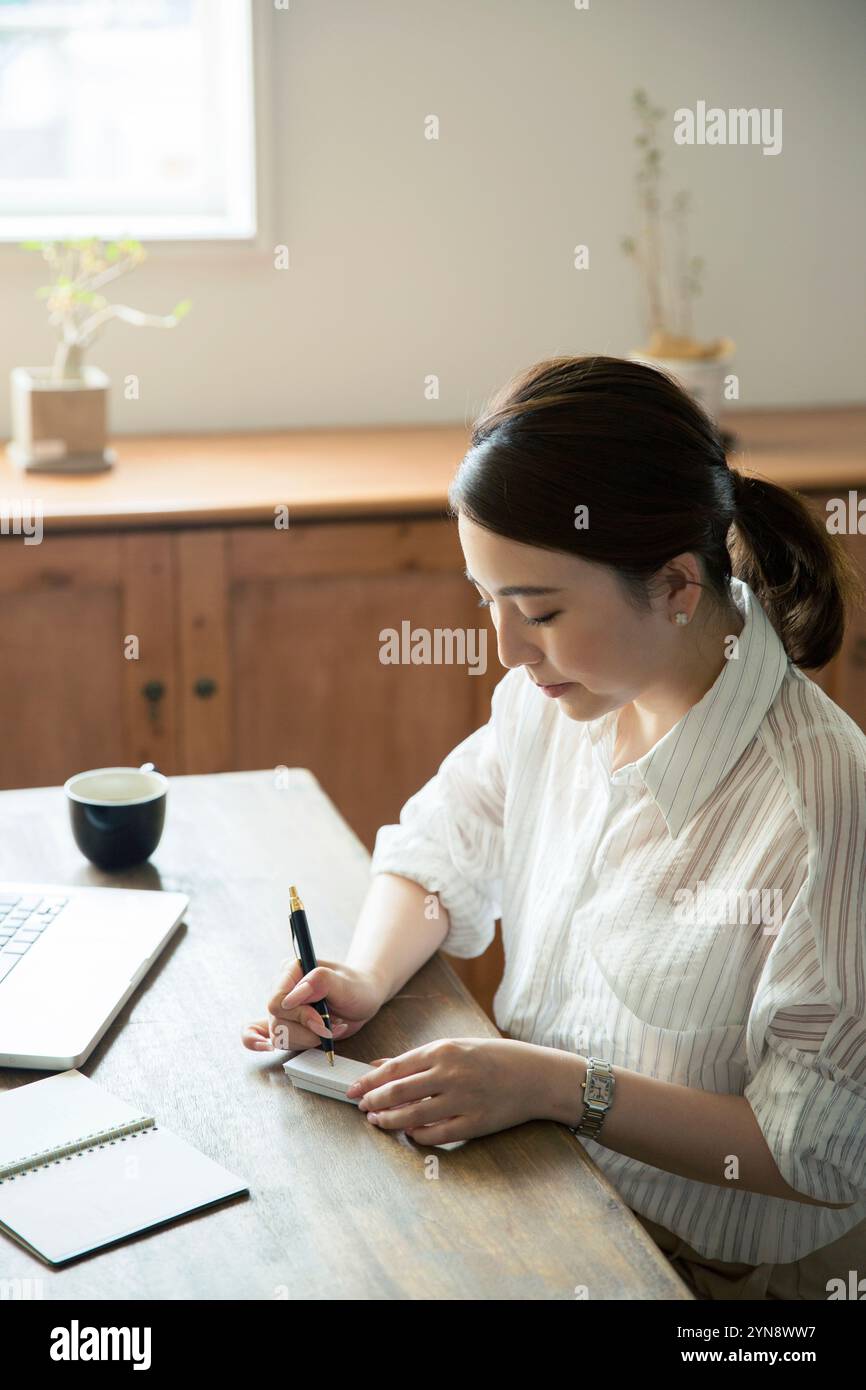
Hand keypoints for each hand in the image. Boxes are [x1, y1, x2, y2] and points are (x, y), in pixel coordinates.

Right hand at [240, 958, 385, 1052]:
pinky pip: (262, 1036)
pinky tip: (270, 1046)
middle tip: (329, 1027)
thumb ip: (318, 983)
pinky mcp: (286, 1025)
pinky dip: (268, 1043)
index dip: (298, 1015)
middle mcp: (282, 990)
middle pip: (276, 1022)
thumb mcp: (344, 983)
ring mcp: (282, 1009)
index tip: (321, 1021)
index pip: (277, 1000)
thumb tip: (290, 999)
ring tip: (327, 1030)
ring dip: (306, 1039)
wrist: (363, 998)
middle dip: (305, 1031)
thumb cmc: (356, 987)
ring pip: (278, 1036)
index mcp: (291, 971)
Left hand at [344, 1038, 546, 1145]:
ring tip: (377, 1121)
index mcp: (443, 1050)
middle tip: (360, 1107)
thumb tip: (380, 1065)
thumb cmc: (493, 1058)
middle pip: (398, 1092)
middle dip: (373, 1101)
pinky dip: (416, 1134)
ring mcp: (462, 1101)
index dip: (369, 1081)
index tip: (353, 1088)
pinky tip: (408, 1132)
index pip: (395, 1068)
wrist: (534, 1075)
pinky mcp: (473, 1124)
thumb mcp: (455, 1047)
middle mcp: (450, 1074)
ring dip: (389, 1120)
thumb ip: (417, 1058)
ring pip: (412, 1115)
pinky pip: (435, 1134)